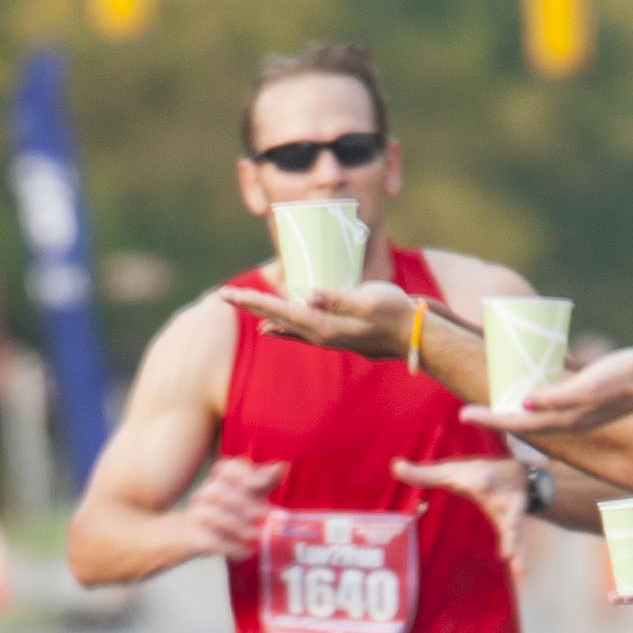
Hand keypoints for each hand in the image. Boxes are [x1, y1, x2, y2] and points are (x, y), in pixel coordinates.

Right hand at [175, 458, 281, 561]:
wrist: (185, 536)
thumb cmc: (221, 513)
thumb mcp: (243, 496)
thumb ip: (262, 483)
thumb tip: (282, 466)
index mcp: (218, 481)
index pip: (226, 468)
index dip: (243, 473)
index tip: (261, 484)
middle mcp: (205, 495)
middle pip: (217, 490)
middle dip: (241, 502)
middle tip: (264, 515)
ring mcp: (196, 516)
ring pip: (211, 514)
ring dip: (236, 525)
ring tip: (256, 535)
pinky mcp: (194, 537)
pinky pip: (210, 541)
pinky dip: (230, 547)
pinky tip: (245, 552)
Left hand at [219, 279, 420, 358]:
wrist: (412, 335)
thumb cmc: (392, 311)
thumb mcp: (368, 299)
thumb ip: (339, 297)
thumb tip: (310, 296)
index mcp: (321, 323)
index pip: (277, 310)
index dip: (251, 301)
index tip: (226, 295)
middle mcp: (317, 333)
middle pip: (274, 316)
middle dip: (248, 305)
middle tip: (221, 295)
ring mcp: (324, 336)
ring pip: (283, 324)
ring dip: (261, 314)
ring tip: (240, 306)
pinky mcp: (332, 334)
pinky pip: (296, 330)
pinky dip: (279, 326)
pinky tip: (270, 327)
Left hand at [393, 456, 527, 565]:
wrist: (517, 474)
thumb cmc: (477, 474)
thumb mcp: (451, 471)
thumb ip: (424, 473)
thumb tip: (395, 466)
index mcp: (484, 481)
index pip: (482, 480)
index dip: (483, 481)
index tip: (484, 484)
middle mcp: (501, 501)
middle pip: (506, 513)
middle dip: (508, 527)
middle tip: (509, 547)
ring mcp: (511, 517)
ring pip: (516, 534)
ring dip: (517, 551)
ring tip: (519, 569)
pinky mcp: (514, 531)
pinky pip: (518, 547)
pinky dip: (519, 563)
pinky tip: (521, 581)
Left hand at [464, 345, 632, 436]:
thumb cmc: (626, 379)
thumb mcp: (590, 384)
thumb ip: (560, 396)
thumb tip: (525, 404)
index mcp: (564, 418)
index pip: (518, 423)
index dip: (491, 419)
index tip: (463, 415)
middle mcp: (567, 420)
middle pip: (522, 422)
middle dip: (495, 417)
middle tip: (467, 411)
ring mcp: (576, 413)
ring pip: (535, 415)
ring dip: (512, 410)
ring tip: (490, 402)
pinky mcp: (586, 402)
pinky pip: (551, 405)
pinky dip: (533, 401)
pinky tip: (526, 390)